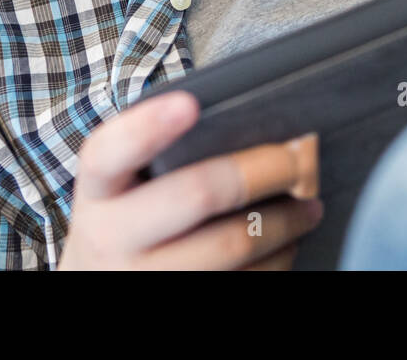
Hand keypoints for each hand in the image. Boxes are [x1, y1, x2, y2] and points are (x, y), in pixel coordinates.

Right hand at [59, 91, 321, 269]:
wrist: (102, 284)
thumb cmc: (129, 221)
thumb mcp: (121, 188)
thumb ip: (161, 154)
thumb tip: (249, 127)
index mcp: (99, 192)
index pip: (109, 153)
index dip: (147, 128)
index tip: (189, 104)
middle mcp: (111, 239)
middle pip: (198, 194)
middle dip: (265, 170)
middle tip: (300, 158)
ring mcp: (145, 279)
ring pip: (234, 244)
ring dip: (286, 222)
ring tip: (307, 205)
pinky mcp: (180, 302)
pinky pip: (246, 281)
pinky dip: (279, 260)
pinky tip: (285, 245)